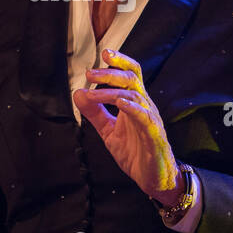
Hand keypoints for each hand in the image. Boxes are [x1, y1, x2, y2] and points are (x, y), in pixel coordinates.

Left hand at [72, 48, 182, 207]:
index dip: (119, 61)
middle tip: (89, 73)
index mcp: (135, 103)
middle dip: (111, 72)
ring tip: (91, 94)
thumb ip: (94, 112)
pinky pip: (145, 116)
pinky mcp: (154, 134)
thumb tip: (78, 93)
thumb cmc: (135, 152)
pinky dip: (132, 107)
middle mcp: (145, 106)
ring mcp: (151, 119)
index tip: (103, 53)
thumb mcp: (108, 131)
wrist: (153, 179)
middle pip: (132, 78)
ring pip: (135, 94)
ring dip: (110, 92)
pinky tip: (119, 103)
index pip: (130, 74)